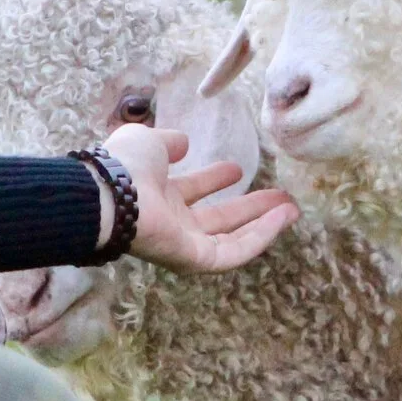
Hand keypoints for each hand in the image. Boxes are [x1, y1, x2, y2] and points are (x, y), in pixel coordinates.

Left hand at [101, 124, 297, 272]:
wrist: (110, 194)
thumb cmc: (125, 165)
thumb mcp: (148, 141)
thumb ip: (167, 142)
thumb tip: (183, 143)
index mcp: (158, 193)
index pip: (192, 190)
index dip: (215, 179)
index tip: (237, 170)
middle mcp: (172, 221)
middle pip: (219, 217)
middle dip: (250, 206)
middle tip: (280, 195)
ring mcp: (184, 243)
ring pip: (232, 237)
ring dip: (263, 223)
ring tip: (292, 208)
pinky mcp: (195, 259)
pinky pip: (234, 251)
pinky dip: (261, 236)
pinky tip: (282, 219)